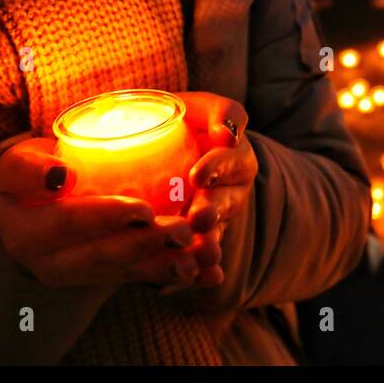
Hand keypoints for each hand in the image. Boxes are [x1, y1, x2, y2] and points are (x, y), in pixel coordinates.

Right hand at [0, 139, 204, 288]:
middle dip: (147, 244)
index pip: (70, 224)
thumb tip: (61, 176)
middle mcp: (54, 265)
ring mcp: (83, 276)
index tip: (143, 208)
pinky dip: (178, 274)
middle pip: (105, 254)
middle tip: (183, 229)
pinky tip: (210, 273)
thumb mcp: (16, 165)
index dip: (107, 216)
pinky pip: (144, 277)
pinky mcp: (108, 277)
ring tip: (204, 254)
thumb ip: (31, 169)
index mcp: (29, 235)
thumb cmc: (27, 176)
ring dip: (170, 265)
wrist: (28, 209)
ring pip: (130, 271)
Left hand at [171, 92, 257, 291]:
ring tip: (200, 248)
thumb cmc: (174, 120)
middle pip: (228, 197)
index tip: (199, 174)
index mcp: (232, 152)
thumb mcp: (194, 106)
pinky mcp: (201, 237)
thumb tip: (229, 131)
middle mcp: (231, 185)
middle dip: (215, 207)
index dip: (219, 166)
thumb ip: (218, 112)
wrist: (151, 148)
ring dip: (211, 239)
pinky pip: (206, 253)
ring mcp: (217, 214)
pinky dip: (206, 266)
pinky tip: (203, 276)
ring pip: (218, 228)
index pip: (232, 156)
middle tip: (199, 215)